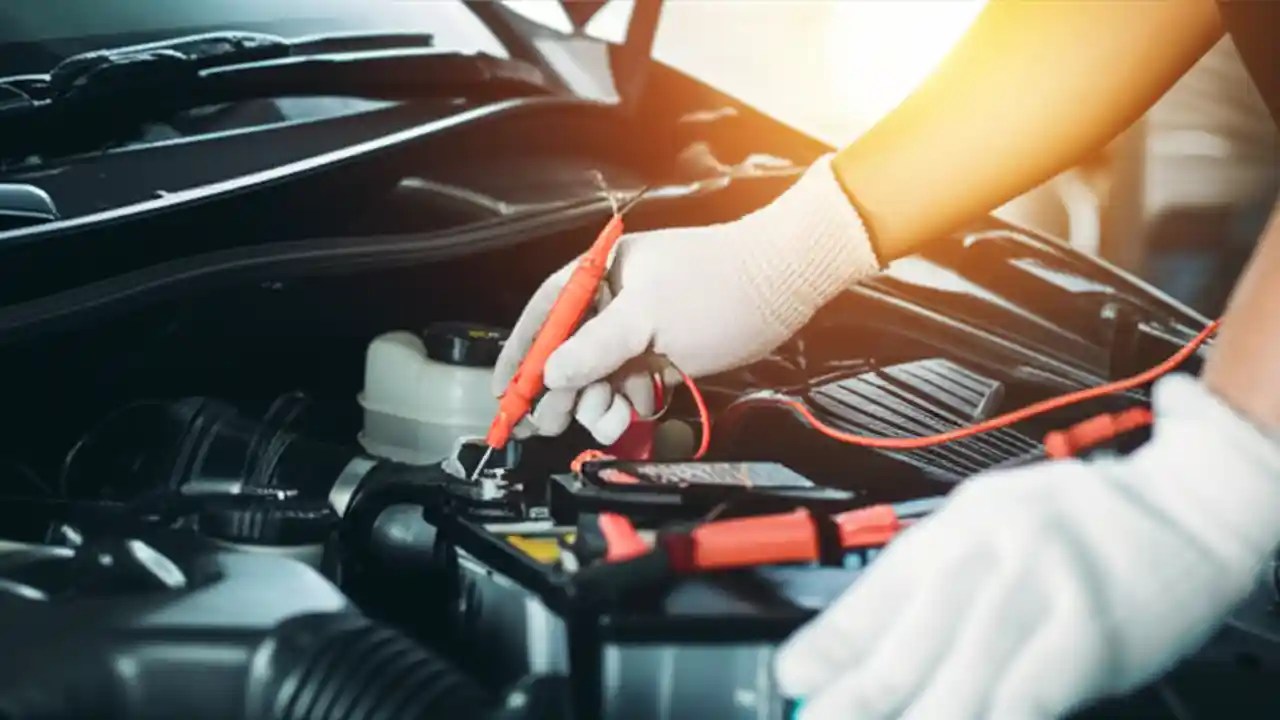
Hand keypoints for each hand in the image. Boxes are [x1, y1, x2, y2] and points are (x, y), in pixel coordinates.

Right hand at [493, 155, 879, 443]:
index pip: (544, 315)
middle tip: (553, 424)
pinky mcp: (664, 349)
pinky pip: (631, 381)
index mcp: (599, 276)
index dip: (520, 355)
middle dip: (563, 391)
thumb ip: (595, 347)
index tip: (505, 394)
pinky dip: (630, 401)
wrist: (787, 283)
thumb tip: (551, 372)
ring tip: (611, 420)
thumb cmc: (722, 284)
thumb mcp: (649, 317)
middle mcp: (614, 300)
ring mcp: (640, 326)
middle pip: (569, 352)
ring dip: (600, 402)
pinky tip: (637, 409)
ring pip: (601, 374)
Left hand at [775, 375, 1279, 719]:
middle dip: (854, 695)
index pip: (877, 592)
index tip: (795, 675)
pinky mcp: (1087, 636)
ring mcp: (1040, 596)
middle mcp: (990, 556)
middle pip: (907, 641)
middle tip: (816, 719)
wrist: (1190, 506)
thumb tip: (876, 637)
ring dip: (911, 719)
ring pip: (957, 675)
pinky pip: (1024, 695)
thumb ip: (942, 573)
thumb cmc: (1087, 519)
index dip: (830, 643)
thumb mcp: (997, 518)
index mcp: (959, 527)